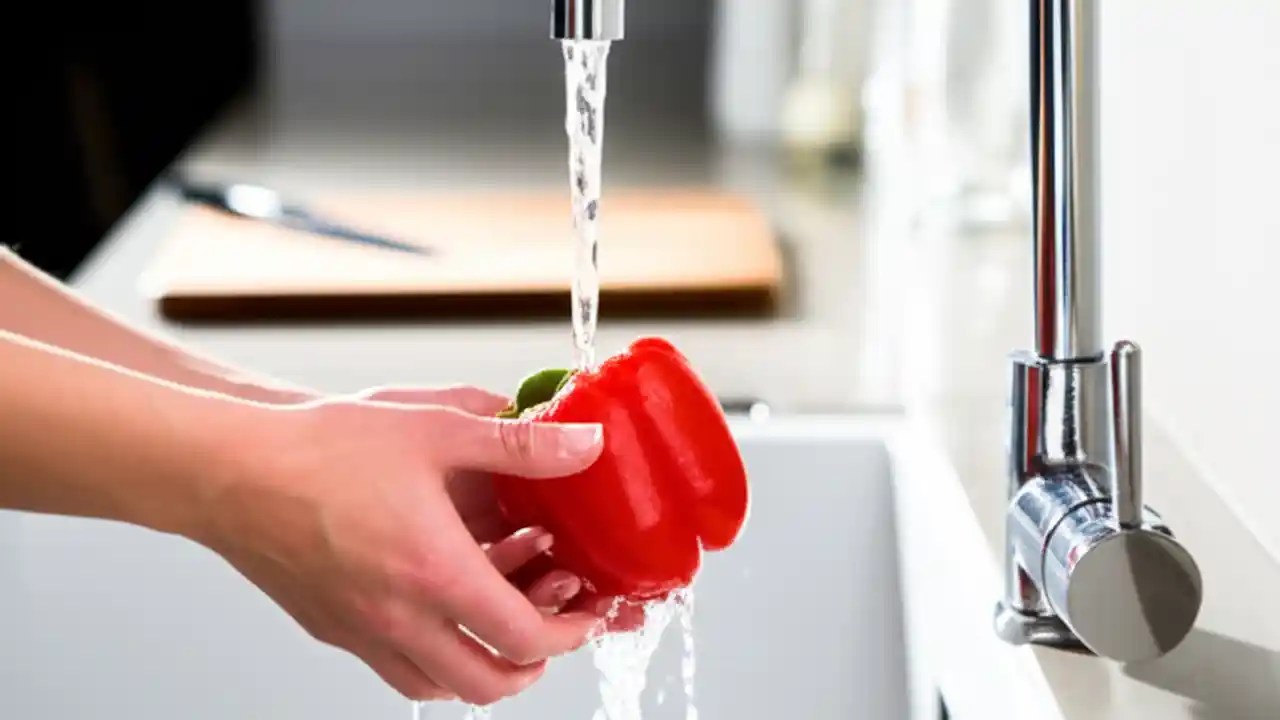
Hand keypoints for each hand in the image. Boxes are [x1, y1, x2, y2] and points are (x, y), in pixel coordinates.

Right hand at [196, 385, 605, 704]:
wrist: (228, 468)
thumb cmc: (322, 448)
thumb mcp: (437, 430)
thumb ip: (520, 443)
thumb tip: (585, 444)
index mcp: (435, 573)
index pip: (525, 637)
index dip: (572, 632)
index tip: (590, 610)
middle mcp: (399, 618)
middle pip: (488, 684)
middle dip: (537, 662)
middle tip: (556, 624)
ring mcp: (361, 631)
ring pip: (440, 686)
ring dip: (485, 666)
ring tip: (504, 619)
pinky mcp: (332, 628)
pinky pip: (396, 667)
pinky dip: (435, 656)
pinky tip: (439, 607)